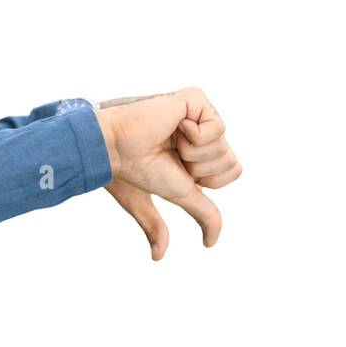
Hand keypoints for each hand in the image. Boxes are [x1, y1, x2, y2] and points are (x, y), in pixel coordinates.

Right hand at [96, 87, 240, 258]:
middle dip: (199, 168)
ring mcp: (198, 114)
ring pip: (224, 146)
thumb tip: (194, 248)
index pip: (231, 170)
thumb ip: (193, 216)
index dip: (206, 179)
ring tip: (168, 140)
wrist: (114, 147)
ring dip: (192, 152)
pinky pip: (217, 127)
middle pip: (231, 161)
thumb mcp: (172, 195)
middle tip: (171, 154)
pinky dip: (195, 136)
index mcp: (197, 151)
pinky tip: (174, 127)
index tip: (176, 169)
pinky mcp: (194, 99)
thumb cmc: (133, 168)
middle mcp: (201, 131)